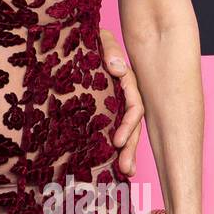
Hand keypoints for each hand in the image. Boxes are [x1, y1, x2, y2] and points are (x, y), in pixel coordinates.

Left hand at [99, 26, 143, 176]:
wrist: (80, 42)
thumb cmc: (92, 41)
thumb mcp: (101, 40)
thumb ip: (110, 50)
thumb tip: (117, 69)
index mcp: (127, 83)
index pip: (134, 106)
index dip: (127, 124)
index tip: (116, 141)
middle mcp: (124, 97)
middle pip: (132, 125)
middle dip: (130, 148)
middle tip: (126, 169)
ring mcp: (115, 105)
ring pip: (126, 131)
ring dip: (126, 153)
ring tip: (125, 173)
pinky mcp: (104, 112)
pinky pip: (110, 130)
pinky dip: (114, 147)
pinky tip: (112, 166)